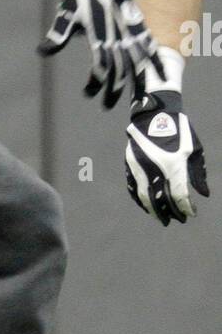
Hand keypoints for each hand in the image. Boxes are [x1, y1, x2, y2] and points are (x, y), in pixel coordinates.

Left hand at [39, 0, 161, 108]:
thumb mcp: (66, 14)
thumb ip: (58, 34)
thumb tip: (42, 51)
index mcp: (100, 33)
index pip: (100, 65)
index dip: (95, 82)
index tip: (87, 93)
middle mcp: (117, 34)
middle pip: (119, 68)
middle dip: (113, 89)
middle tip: (105, 106)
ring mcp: (130, 30)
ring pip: (137, 60)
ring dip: (136, 80)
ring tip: (138, 99)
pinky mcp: (138, 26)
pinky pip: (150, 47)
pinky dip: (155, 61)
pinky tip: (163, 75)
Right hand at [126, 89, 208, 224]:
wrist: (154, 113)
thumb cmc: (179, 130)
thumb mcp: (194, 149)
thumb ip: (198, 174)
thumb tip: (204, 194)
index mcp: (173, 165)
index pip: (179, 195)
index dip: (186, 207)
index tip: (192, 213)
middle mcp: (155, 169)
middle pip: (160, 200)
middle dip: (170, 213)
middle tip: (178, 220)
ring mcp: (140, 167)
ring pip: (144, 196)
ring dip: (153, 209)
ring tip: (161, 218)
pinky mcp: (130, 164)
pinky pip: (133, 187)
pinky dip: (139, 199)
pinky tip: (146, 205)